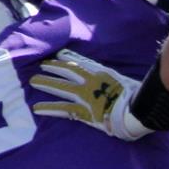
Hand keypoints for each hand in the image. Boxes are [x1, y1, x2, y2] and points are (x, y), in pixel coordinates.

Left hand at [29, 49, 152, 139]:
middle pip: (67, 72)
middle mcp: (90, 82)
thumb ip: (114, 80)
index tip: (58, 55)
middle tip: (40, 66)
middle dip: (53, 68)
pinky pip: (62, 109)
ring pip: (61, 87)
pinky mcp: (82, 111)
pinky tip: (37, 108)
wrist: (134, 113)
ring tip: (33, 82)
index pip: (81, 64)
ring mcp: (84, 96)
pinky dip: (49, 108)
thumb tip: (111, 80)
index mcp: (101, 74)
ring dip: (46, 83)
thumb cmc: (136, 98)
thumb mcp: (125, 82)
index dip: (68, 59)